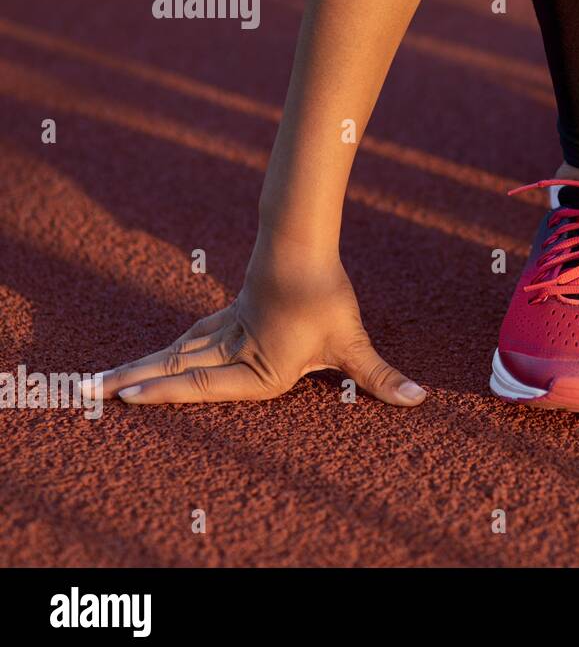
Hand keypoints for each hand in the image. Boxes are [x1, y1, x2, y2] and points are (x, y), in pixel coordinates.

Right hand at [93, 255, 425, 406]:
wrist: (304, 247)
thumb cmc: (326, 297)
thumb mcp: (353, 343)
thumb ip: (381, 377)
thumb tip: (420, 399)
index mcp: (257, 366)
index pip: (203, 385)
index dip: (166, 393)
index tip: (127, 398)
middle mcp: (234, 349)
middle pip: (177, 368)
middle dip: (136, 383)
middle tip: (91, 393)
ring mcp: (227, 328)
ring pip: (177, 350)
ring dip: (143, 366)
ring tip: (106, 381)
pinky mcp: (231, 312)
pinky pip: (192, 336)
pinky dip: (171, 349)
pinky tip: (160, 355)